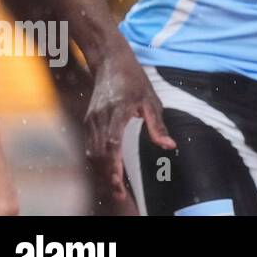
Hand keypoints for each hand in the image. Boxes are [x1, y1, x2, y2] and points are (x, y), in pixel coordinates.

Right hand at [85, 48, 175, 201]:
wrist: (109, 61)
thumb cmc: (134, 79)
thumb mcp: (151, 99)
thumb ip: (157, 125)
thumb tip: (169, 146)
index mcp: (118, 111)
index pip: (112, 143)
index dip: (114, 165)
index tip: (119, 182)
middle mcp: (100, 117)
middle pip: (99, 153)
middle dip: (108, 176)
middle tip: (120, 194)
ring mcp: (91, 119)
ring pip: (92, 152)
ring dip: (102, 172)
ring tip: (115, 187)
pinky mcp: (88, 121)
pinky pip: (89, 146)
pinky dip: (96, 161)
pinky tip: (107, 170)